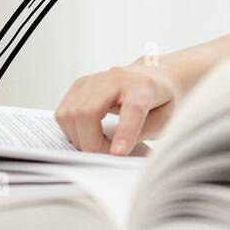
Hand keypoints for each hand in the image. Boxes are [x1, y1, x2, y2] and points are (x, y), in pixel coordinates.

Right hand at [55, 58, 182, 154]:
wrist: (156, 75)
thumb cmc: (162, 98)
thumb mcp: (166, 119)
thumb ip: (143, 134)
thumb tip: (115, 150)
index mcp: (144, 86)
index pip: (133, 109)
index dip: (124, 133)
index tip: (118, 154)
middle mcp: (117, 77)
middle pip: (89, 112)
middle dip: (91, 142)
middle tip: (105, 154)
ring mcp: (95, 79)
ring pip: (71, 113)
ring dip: (79, 138)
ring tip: (98, 144)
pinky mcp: (80, 84)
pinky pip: (63, 112)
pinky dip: (71, 129)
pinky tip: (87, 133)